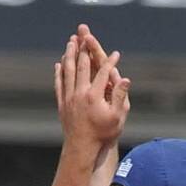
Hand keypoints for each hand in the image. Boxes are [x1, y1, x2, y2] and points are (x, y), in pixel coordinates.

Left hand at [54, 31, 130, 157]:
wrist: (81, 149)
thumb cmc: (102, 136)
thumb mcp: (116, 118)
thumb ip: (120, 97)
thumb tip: (126, 79)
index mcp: (94, 95)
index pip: (103, 72)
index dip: (110, 61)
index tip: (116, 53)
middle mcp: (80, 93)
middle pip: (82, 65)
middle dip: (85, 49)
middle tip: (86, 36)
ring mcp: (69, 98)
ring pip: (68, 71)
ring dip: (70, 55)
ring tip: (71, 42)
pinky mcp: (62, 104)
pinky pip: (59, 83)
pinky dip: (59, 72)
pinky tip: (59, 64)